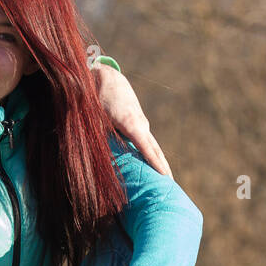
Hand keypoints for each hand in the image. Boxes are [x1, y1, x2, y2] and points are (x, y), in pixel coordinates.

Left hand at [92, 63, 172, 178]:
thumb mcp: (93, 117)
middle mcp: (140, 124)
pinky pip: (148, 142)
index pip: (146, 148)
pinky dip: (153, 155)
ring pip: (153, 147)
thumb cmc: (96, 96)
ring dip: (161, 163)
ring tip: (167, 182)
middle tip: (171, 189)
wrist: (105, 76)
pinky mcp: (138, 122)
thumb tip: (97, 160)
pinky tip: (154, 166)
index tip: (164, 179)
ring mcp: (141, 122)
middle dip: (164, 170)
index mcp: (130, 124)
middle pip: (156, 150)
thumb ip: (98, 137)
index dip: (155, 164)